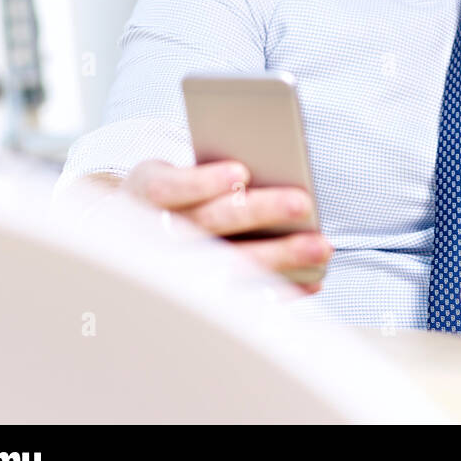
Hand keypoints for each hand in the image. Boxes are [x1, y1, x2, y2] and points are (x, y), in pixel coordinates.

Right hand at [121, 159, 331, 295]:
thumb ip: (208, 171)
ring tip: (321, 246)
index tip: (241, 172)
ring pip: (232, 262)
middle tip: (303, 204)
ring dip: (281, 256)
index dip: (203, 183)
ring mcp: (181, 268)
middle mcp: (162, 233)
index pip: (169, 188)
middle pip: (211, 223)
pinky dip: (280, 291)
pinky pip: (245, 297)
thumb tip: (261, 163)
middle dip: (260, 212)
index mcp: (150, 192)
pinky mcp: (204, 293)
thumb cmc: (175, 193)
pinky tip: (313, 281)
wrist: (140, 236)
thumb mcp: (175, 171)